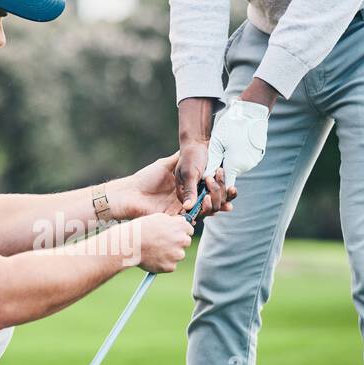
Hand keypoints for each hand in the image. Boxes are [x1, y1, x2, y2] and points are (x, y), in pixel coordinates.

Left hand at [120, 151, 234, 219]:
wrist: (130, 192)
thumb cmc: (147, 177)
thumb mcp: (167, 164)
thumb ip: (180, 158)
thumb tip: (193, 145)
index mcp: (188, 187)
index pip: (210, 190)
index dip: (223, 189)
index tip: (233, 185)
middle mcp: (188, 199)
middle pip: (212, 202)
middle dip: (223, 198)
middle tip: (228, 191)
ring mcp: (182, 210)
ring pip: (205, 211)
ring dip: (214, 205)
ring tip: (217, 199)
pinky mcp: (175, 218)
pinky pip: (192, 219)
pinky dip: (202, 214)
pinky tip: (208, 207)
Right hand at [130, 213, 193, 273]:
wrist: (130, 244)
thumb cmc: (142, 229)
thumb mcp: (159, 218)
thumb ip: (173, 222)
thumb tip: (180, 224)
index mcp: (181, 226)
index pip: (189, 230)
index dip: (181, 232)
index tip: (174, 234)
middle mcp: (182, 240)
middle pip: (186, 242)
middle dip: (177, 243)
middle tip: (164, 243)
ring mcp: (177, 255)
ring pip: (178, 255)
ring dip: (171, 254)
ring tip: (156, 250)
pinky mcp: (170, 267)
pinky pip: (170, 265)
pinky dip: (164, 263)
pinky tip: (153, 258)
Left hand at [206, 98, 269, 188]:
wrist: (251, 112)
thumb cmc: (231, 125)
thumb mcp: (217, 142)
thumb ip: (212, 161)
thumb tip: (206, 175)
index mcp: (234, 164)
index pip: (224, 182)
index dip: (216, 179)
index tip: (211, 172)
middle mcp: (245, 166)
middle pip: (230, 173)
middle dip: (222, 166)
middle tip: (220, 149)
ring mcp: (253, 161)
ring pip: (237, 166)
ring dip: (230, 159)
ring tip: (229, 143)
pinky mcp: (257, 155)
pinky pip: (244, 160)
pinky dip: (239, 155)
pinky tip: (236, 142)